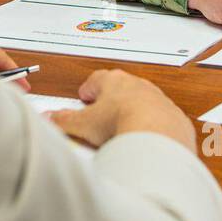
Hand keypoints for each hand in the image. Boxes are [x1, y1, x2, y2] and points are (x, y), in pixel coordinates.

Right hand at [48, 68, 196, 151]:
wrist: (157, 135)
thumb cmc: (123, 122)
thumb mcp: (84, 124)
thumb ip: (63, 121)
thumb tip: (49, 119)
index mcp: (114, 81)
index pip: (96, 80)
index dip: (89, 89)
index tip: (85, 98)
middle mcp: (138, 86)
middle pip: (121, 89)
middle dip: (111, 101)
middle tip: (101, 116)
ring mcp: (158, 100)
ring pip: (143, 103)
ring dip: (133, 113)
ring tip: (122, 131)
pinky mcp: (172, 117)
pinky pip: (160, 120)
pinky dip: (153, 127)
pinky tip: (144, 141)